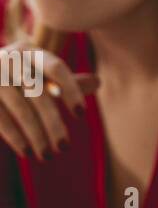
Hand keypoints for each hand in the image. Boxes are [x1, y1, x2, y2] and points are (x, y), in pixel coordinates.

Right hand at [0, 41, 98, 159]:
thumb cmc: (16, 81)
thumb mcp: (39, 76)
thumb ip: (66, 82)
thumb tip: (97, 82)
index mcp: (30, 52)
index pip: (56, 68)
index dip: (70, 90)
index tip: (81, 115)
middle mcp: (10, 59)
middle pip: (39, 93)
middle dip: (53, 123)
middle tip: (64, 147)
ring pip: (21, 109)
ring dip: (36, 135)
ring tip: (47, 155)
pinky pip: (1, 118)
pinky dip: (15, 137)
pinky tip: (26, 152)